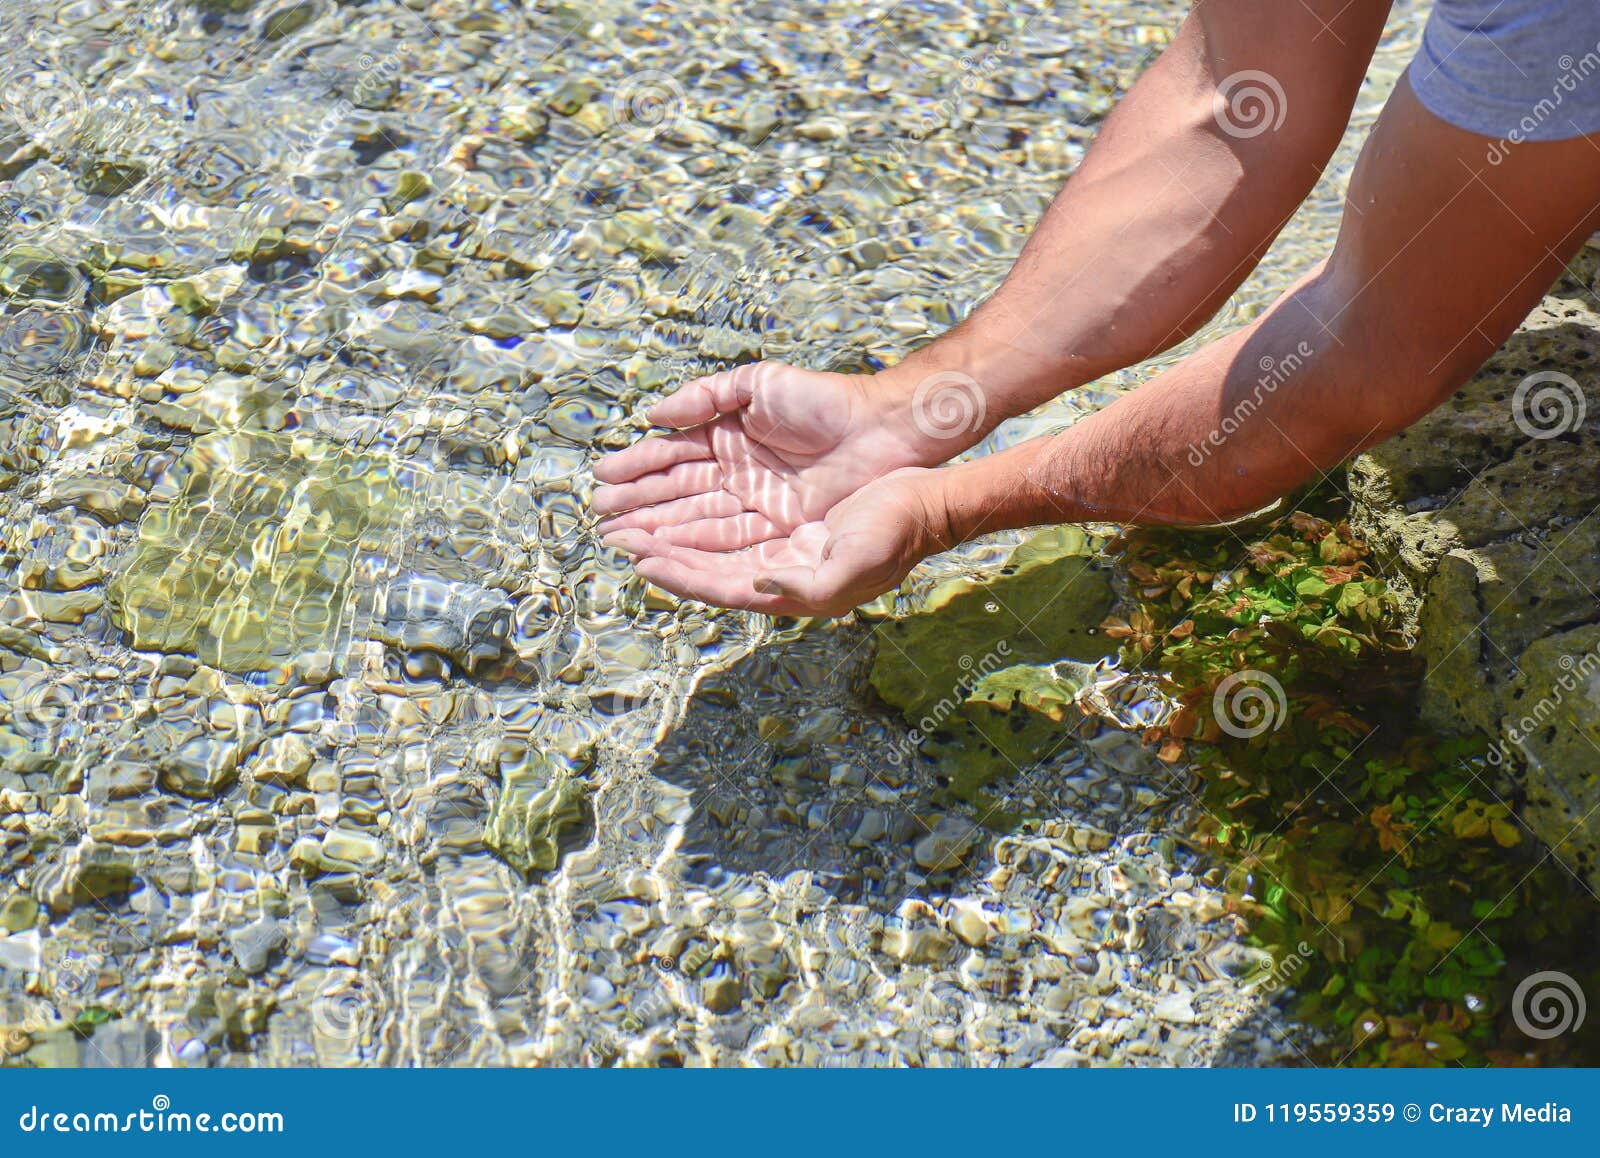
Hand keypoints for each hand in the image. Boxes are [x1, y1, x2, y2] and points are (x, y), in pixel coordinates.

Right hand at [591, 361, 945, 550]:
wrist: (881, 429)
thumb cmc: (822, 399)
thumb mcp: (757, 383)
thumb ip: (705, 397)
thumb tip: (654, 417)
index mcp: (727, 438)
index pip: (672, 457)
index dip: (637, 469)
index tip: (602, 480)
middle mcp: (736, 475)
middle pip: (677, 495)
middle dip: (637, 507)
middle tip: (599, 519)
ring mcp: (755, 505)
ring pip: (695, 521)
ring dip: (656, 531)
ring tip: (619, 540)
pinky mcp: (777, 531)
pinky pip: (727, 542)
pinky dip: (693, 548)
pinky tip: (661, 552)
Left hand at [603, 468, 951, 616]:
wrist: (926, 504)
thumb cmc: (895, 536)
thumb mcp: (854, 565)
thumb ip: (806, 585)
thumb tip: (759, 584)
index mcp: (788, 589)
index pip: (718, 585)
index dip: (678, 574)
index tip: (639, 558)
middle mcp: (775, 569)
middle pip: (704, 563)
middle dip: (659, 550)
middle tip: (614, 535)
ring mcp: (778, 543)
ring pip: (712, 537)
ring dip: (671, 528)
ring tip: (630, 517)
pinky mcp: (784, 516)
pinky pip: (731, 515)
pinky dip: (700, 507)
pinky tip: (676, 498)